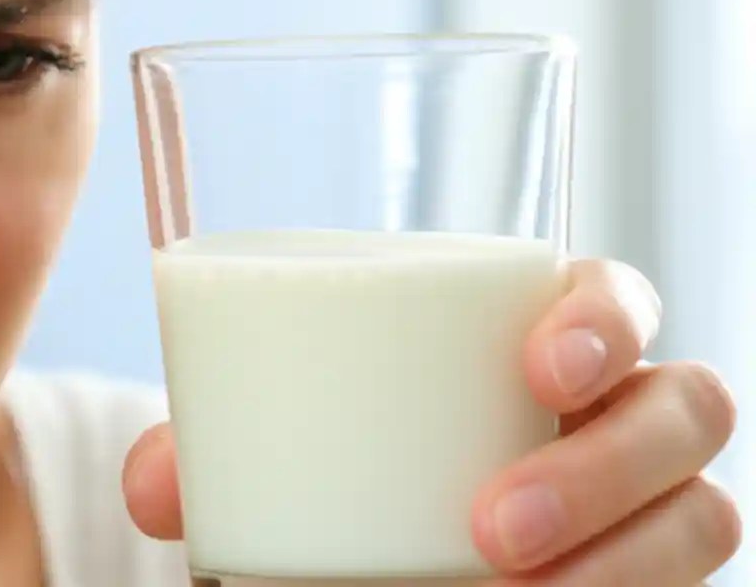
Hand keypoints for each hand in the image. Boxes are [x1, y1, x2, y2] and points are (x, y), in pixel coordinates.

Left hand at [123, 259, 742, 584]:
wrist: (371, 558)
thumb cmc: (345, 468)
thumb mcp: (283, 445)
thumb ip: (215, 450)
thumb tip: (156, 485)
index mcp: (535, 343)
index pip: (615, 296)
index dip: (604, 318)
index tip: (534, 369)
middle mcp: (614, 412)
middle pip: (685, 408)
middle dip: (606, 467)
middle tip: (490, 526)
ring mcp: (646, 502)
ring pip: (704, 517)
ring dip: (627, 562)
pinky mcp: (644, 573)